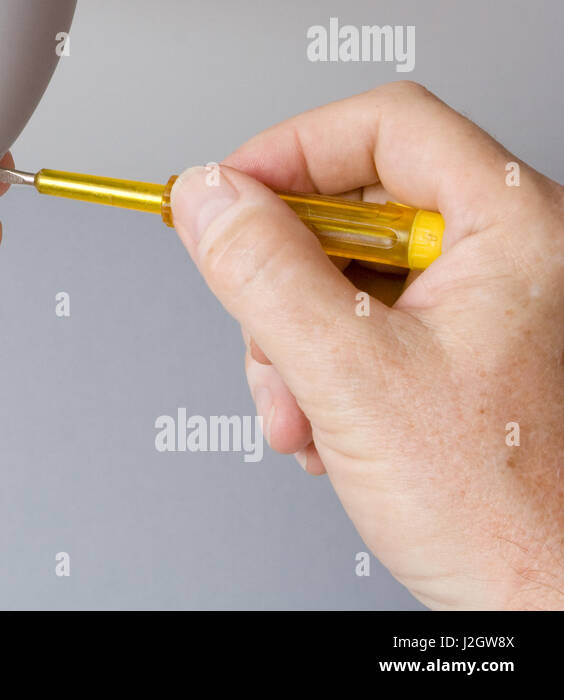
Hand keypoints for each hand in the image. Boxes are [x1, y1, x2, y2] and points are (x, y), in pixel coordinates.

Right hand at [169, 81, 563, 608]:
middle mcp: (514, 254)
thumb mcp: (352, 377)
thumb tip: (208, 196)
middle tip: (263, 337)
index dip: (288, 152)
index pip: (382, 125)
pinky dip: (325, 375)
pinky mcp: (471, 355)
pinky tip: (326, 429)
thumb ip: (265, 271)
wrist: (556, 610)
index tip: (225, 199)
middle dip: (283, 283)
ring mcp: (495, 307)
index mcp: (514, 226)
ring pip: (350, 278)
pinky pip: (368, 328)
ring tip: (298, 413)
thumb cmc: (515, 516)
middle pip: (354, 209)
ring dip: (295, 345)